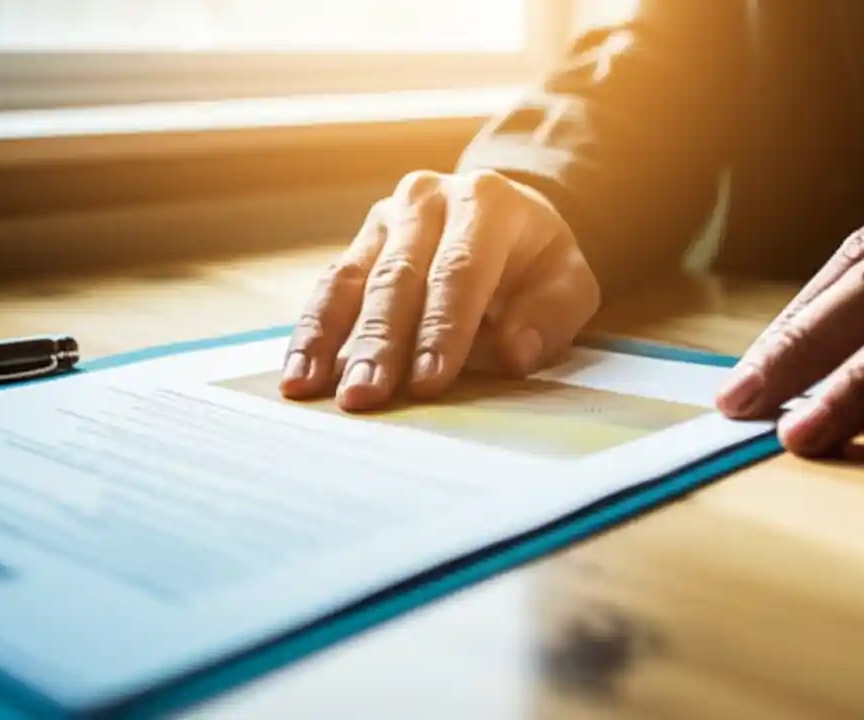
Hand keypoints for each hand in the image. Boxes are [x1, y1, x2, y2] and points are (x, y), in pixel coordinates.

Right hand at [280, 170, 600, 410]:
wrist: (503, 219)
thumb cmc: (536, 264)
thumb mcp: (567, 283)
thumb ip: (550, 315)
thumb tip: (514, 353)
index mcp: (487, 202)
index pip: (460, 271)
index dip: (442, 329)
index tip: (428, 382)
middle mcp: (428, 199)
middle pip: (398, 277)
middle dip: (379, 342)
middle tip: (364, 396)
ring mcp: (386, 219)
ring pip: (350, 280)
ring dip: (328, 339)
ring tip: (308, 388)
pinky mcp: (358, 244)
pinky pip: (329, 289)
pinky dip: (311, 334)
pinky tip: (297, 374)